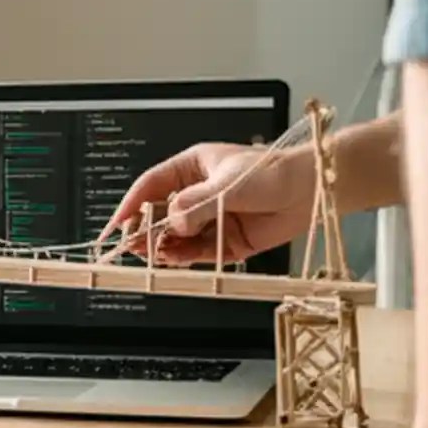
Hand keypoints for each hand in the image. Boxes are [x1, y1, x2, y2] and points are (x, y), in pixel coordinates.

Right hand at [97, 142, 313, 264]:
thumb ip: (198, 203)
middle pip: (160, 214)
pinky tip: (176, 259)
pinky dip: (185, 258)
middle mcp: (198, 195)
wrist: (311, 191)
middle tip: (135, 245)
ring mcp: (211, 219)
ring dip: (164, 246)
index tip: (116, 223)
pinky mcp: (226, 241)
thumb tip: (174, 221)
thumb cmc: (274, 172)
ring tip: (155, 254)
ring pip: (176, 237)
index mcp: (193, 168)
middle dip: (146, 230)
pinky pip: (198, 252)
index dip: (131, 204)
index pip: (151, 185)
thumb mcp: (230, 183)